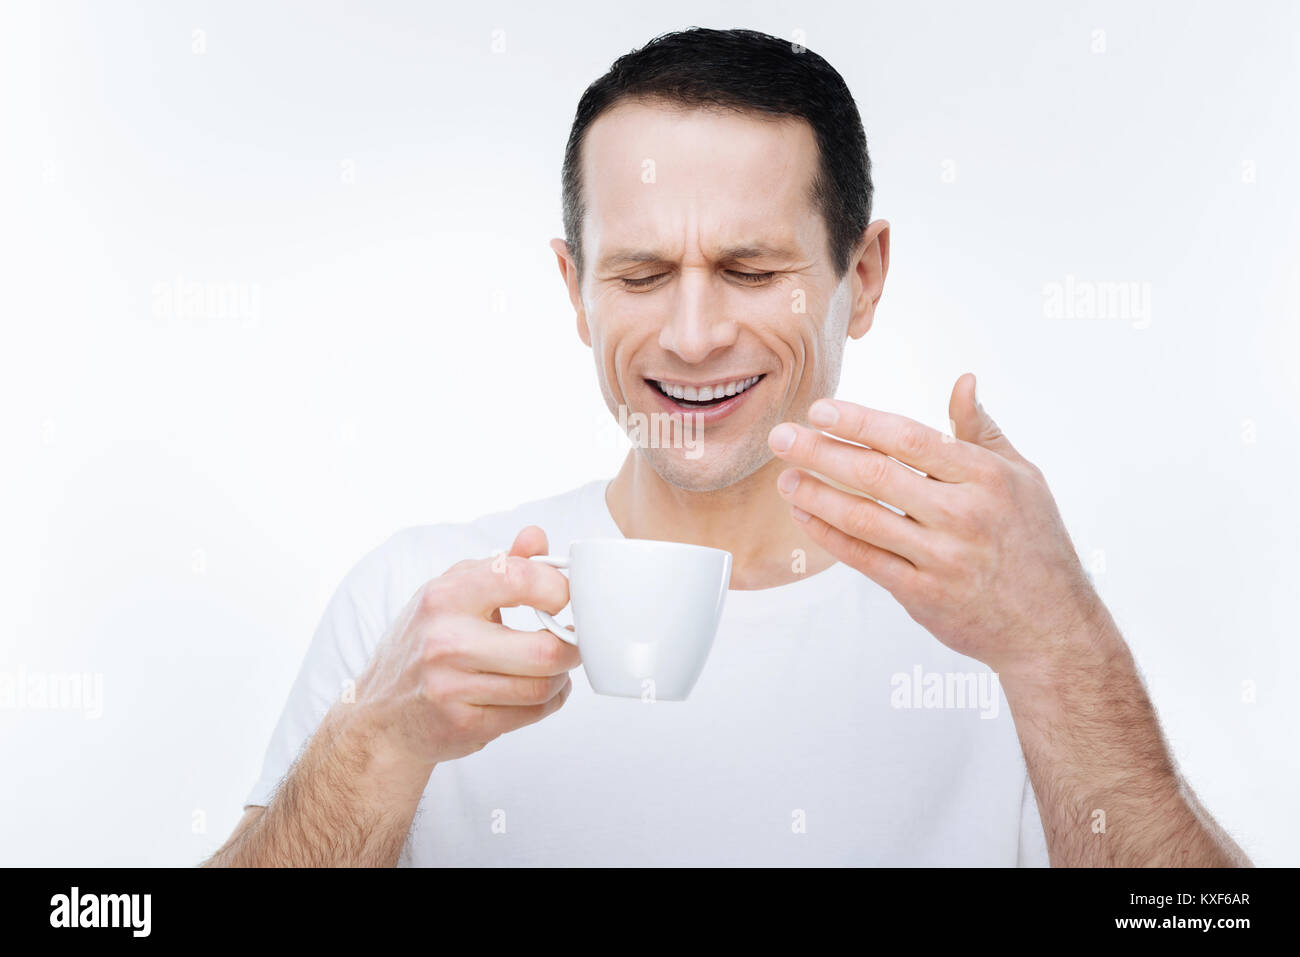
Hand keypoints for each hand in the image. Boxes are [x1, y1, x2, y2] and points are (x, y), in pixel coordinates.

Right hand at [345, 525, 580, 768]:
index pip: (519, 579)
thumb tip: (536, 537)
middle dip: (571, 647)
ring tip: (552, 667)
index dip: (556, 588)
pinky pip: (531, 714)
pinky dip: (547, 703)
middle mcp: (445, 640)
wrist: (380, 715)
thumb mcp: (452, 594)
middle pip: (544, 649)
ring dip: (560, 678)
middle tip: (572, 641)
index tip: (563, 598)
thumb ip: (500, 566)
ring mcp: (452, 686)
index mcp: (445, 596)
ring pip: (542, 686)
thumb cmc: (423, 646)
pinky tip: (536, 691)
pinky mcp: (463, 724)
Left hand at [767, 373, 1101, 678]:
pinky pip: (863, 559)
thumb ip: (982, 431)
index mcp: (985, 477)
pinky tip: (805, 516)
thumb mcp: (1023, 478)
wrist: (1052, 628)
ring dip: (815, 494)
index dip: (858, 421)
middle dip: (820, 452)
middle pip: (876, 473)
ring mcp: (941, 557)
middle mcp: (963, 514)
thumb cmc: (1036, 546)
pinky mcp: (922, 594)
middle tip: (782, 437)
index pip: (908, 438)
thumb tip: (963, 381)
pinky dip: (828, 535)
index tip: (820, 410)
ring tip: (784, 477)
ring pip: (862, 517)